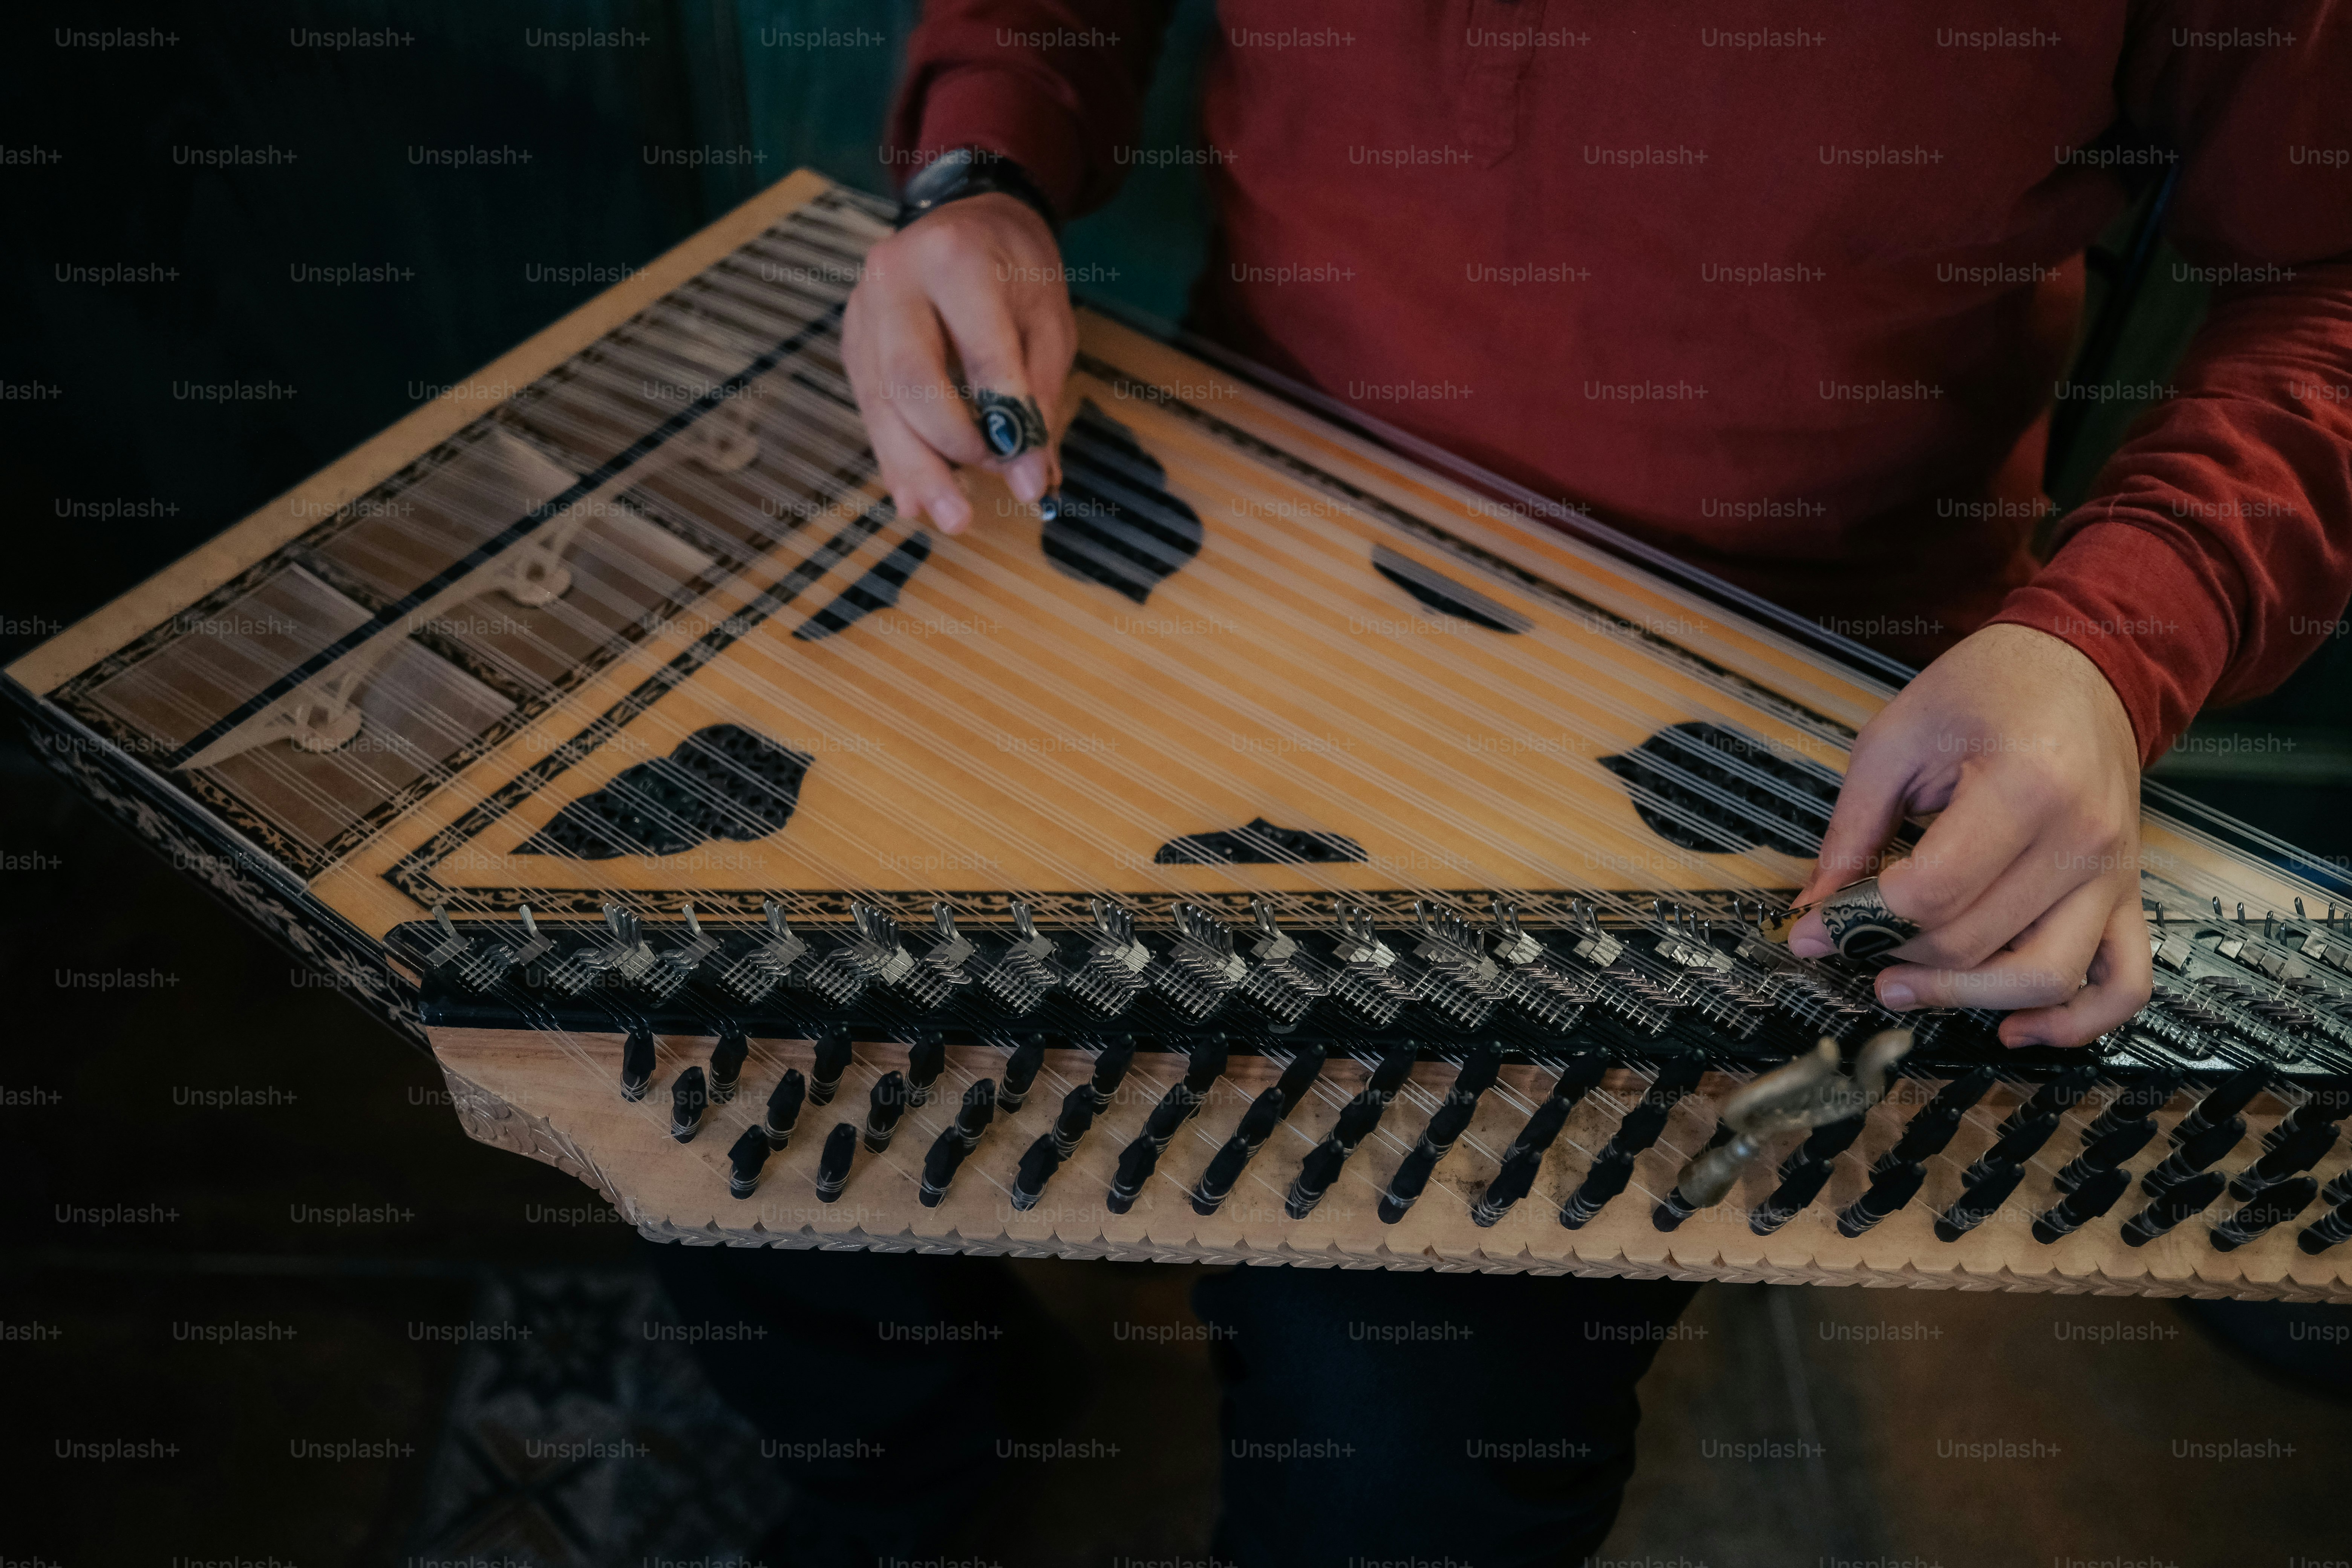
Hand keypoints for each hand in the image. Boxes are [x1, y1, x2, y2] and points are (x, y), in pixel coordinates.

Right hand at [842, 192, 1075, 533]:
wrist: (968, 221)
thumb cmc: (1015, 271)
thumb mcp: (1048, 320)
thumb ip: (1039, 395)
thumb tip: (1032, 478)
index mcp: (954, 258)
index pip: (980, 350)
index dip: (1006, 420)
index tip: (1031, 479)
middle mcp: (894, 279)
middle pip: (909, 380)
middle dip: (944, 452)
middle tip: (971, 511)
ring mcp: (863, 311)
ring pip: (881, 402)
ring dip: (913, 469)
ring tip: (947, 517)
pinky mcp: (852, 341)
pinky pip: (871, 407)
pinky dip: (895, 456)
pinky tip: (915, 497)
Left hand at [1788, 623, 2151, 1047]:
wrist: (2081, 667)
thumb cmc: (1988, 690)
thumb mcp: (1896, 738)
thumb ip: (1851, 828)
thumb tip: (1813, 907)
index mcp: (2025, 789)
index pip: (1933, 893)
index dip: (1860, 922)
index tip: (1815, 925)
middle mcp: (2081, 840)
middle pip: (1975, 940)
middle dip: (1896, 955)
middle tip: (1847, 945)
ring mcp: (2114, 874)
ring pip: (2043, 977)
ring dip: (1964, 997)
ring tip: (1902, 988)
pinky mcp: (2127, 894)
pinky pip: (2122, 986)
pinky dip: (2074, 1022)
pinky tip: (2014, 1028)